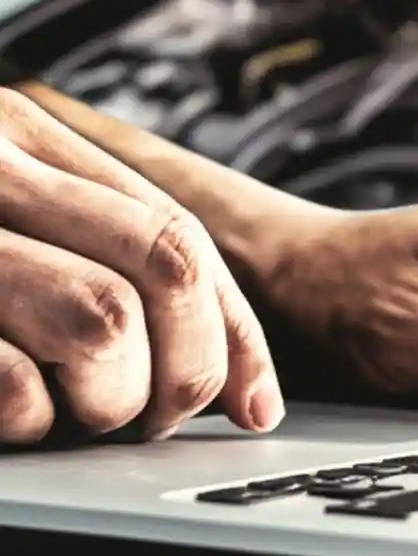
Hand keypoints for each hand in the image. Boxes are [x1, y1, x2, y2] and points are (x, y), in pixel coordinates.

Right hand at [0, 87, 283, 443]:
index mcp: (21, 136)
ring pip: (106, 318)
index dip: (233, 330)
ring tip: (66, 413)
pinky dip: (27, 419)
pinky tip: (9, 418)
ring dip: (108, 397)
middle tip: (149, 416)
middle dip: (185, 367)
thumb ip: (106, 257)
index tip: (256, 403)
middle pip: (167, 265)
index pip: (177, 231)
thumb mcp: (10, 226)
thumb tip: (251, 393)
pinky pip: (11, 381)